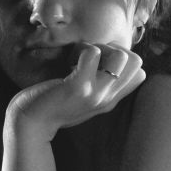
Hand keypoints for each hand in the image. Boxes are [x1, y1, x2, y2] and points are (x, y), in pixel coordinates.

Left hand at [5, 42, 145, 140]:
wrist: (30, 123)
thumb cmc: (53, 106)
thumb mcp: (84, 100)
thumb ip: (100, 86)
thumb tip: (114, 60)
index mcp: (110, 100)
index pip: (140, 74)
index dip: (123, 59)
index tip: (99, 62)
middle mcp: (107, 99)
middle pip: (136, 62)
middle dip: (115, 49)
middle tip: (91, 56)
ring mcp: (95, 94)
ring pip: (121, 56)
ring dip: (101, 47)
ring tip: (81, 57)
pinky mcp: (78, 87)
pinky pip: (92, 53)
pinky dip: (81, 48)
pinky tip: (69, 60)